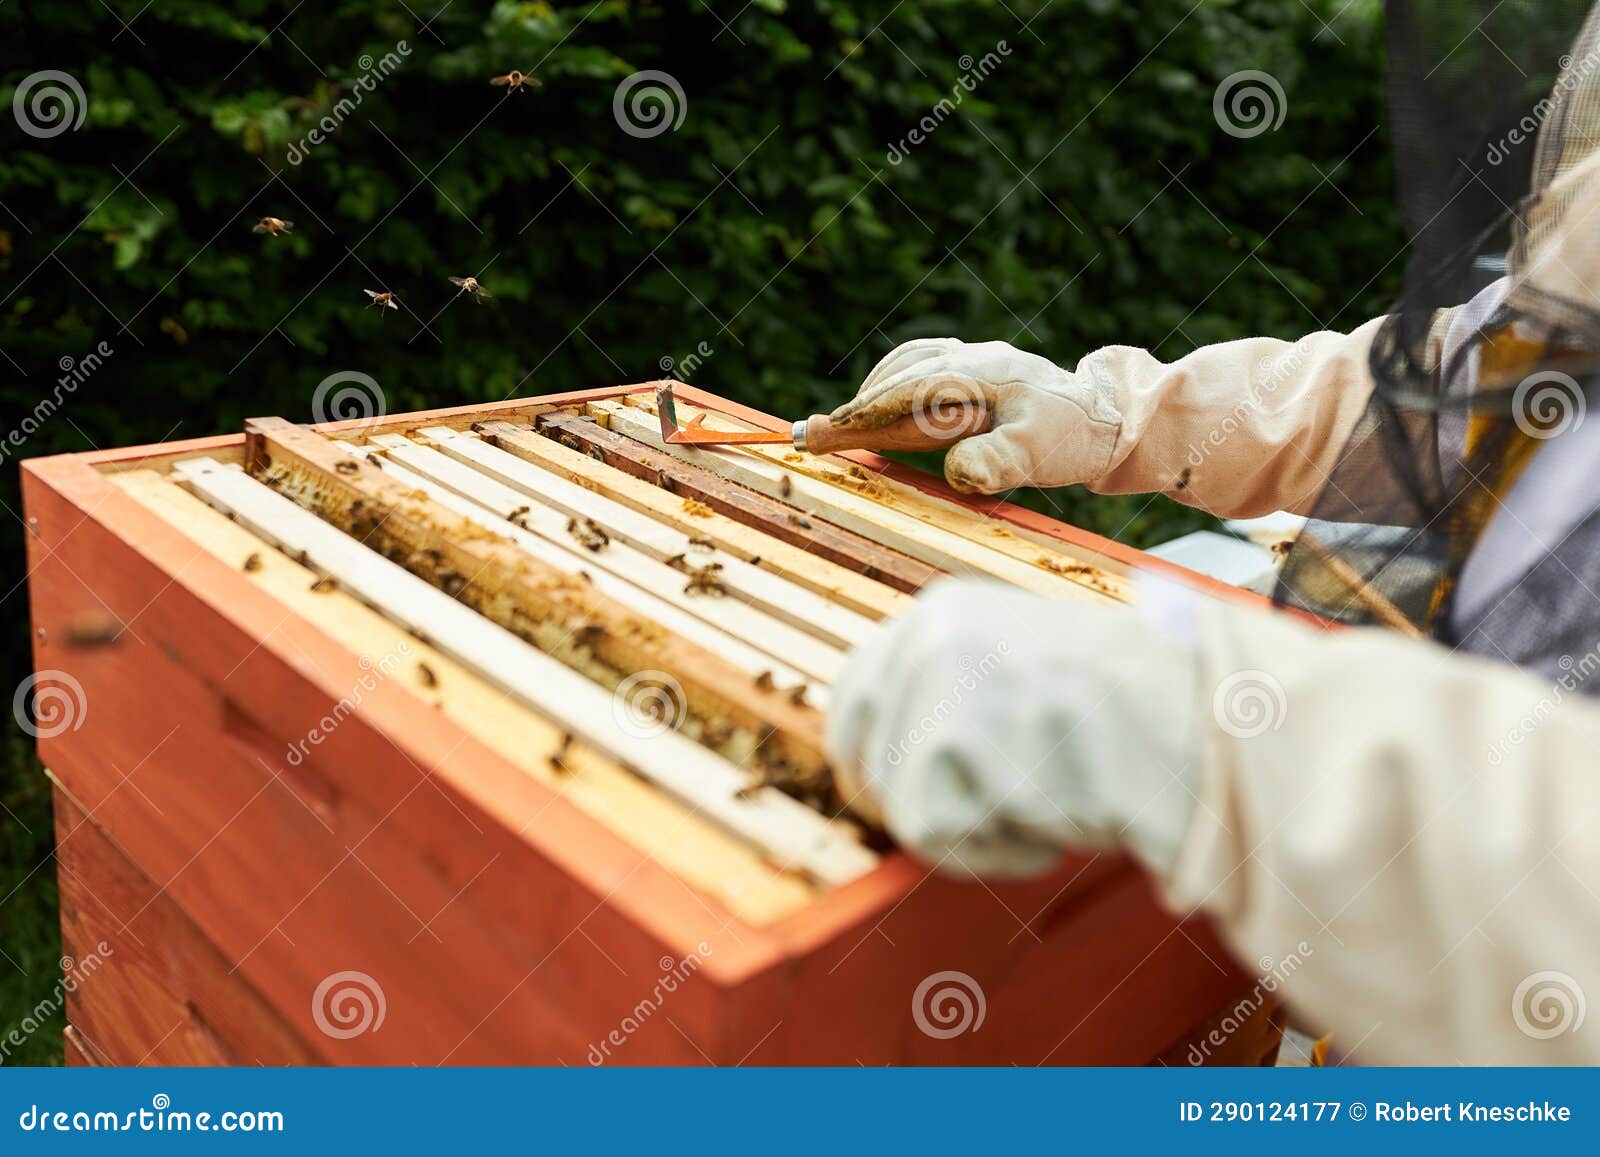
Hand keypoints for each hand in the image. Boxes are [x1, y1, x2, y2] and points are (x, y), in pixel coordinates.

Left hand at [828, 579, 1202, 877]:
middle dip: (915, 799)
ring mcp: (932, 688)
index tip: (885, 788)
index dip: (866, 750)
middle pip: (865, 756)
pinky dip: (995, 851)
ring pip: (902, 806)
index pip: (853, 689)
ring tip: (1048, 796)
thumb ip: (958, 689)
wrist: (1197, 722)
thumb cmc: (1134, 706)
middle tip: (980, 815)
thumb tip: (894, 750)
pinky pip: (937, 839)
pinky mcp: (945, 747)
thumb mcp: (1026, 663)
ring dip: (974, 826)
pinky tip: (1054, 817)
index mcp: (942, 611)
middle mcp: (925, 639)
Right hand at [830, 338, 1119, 493]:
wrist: (1111, 417)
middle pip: (900, 377)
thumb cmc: (1073, 436)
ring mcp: (974, 359)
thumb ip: (998, 461)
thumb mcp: (1039, 454)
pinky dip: (894, 382)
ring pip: (909, 366)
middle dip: (855, 407)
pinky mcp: (978, 369)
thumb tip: (956, 470)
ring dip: (872, 393)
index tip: (822, 435)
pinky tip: (883, 401)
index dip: (862, 415)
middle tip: (811, 436)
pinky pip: (923, 366)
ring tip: (840, 424)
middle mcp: (972, 359)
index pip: (908, 393)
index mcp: (981, 374)